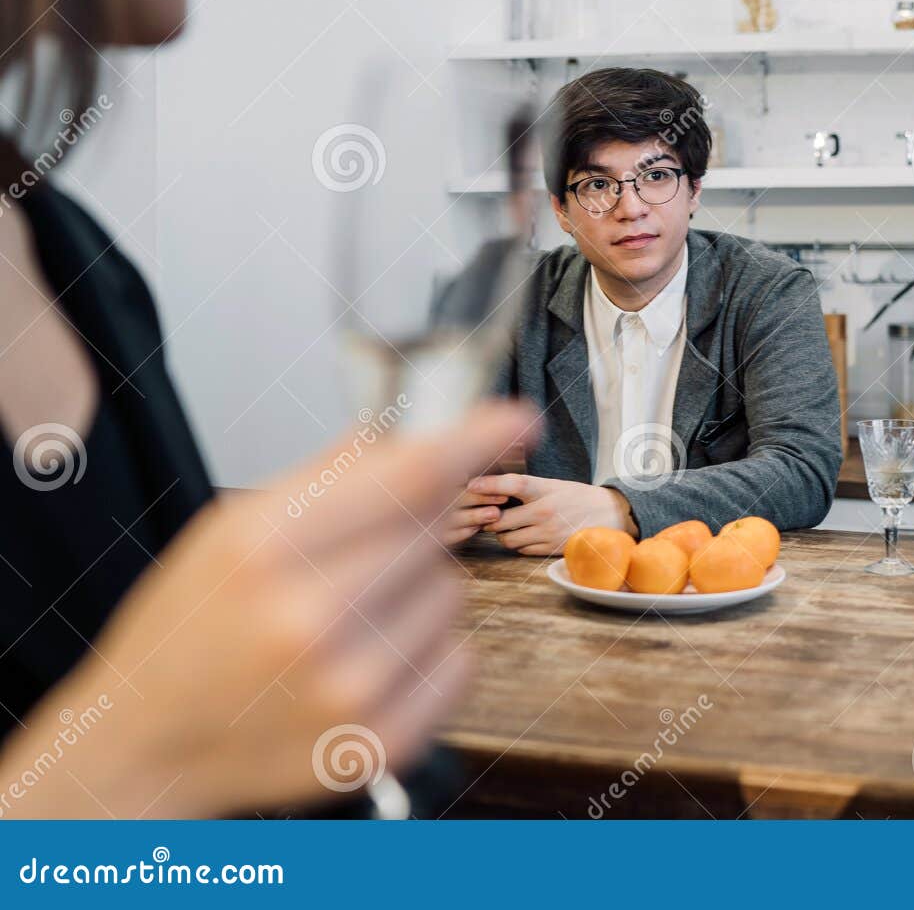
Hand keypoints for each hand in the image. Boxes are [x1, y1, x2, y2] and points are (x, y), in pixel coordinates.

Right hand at [0, 402, 537, 818]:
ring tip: (344, 621)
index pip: (408, 477)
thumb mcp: (229, 531)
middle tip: (354, 557)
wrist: (147, 744)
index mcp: (267, 550)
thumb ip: (326, 477)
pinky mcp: (385, 741)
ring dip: (416, 592)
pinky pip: (461, 659)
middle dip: (411, 527)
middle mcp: (312, 619)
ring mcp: (353, 688)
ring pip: (453, 592)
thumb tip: (405, 427)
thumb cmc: (188, 631)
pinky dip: (428, 652)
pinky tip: (366, 663)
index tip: (514, 419)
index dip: (472, 440)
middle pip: (436, 531)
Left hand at [467, 474, 636, 554]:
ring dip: (503, 533)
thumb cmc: (578, 497)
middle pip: (499, 520)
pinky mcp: (549, 549)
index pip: (513, 483)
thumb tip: (492, 488)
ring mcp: (547, 533)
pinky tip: (524, 534)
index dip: (489, 484)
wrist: (610, 516)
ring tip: (509, 525)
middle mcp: (545, 511)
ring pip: (507, 539)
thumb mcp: (555, 484)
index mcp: (546, 489)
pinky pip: (521, 550)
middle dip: (490, 518)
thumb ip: (527, 488)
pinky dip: (518, 544)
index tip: (471, 485)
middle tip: (490, 514)